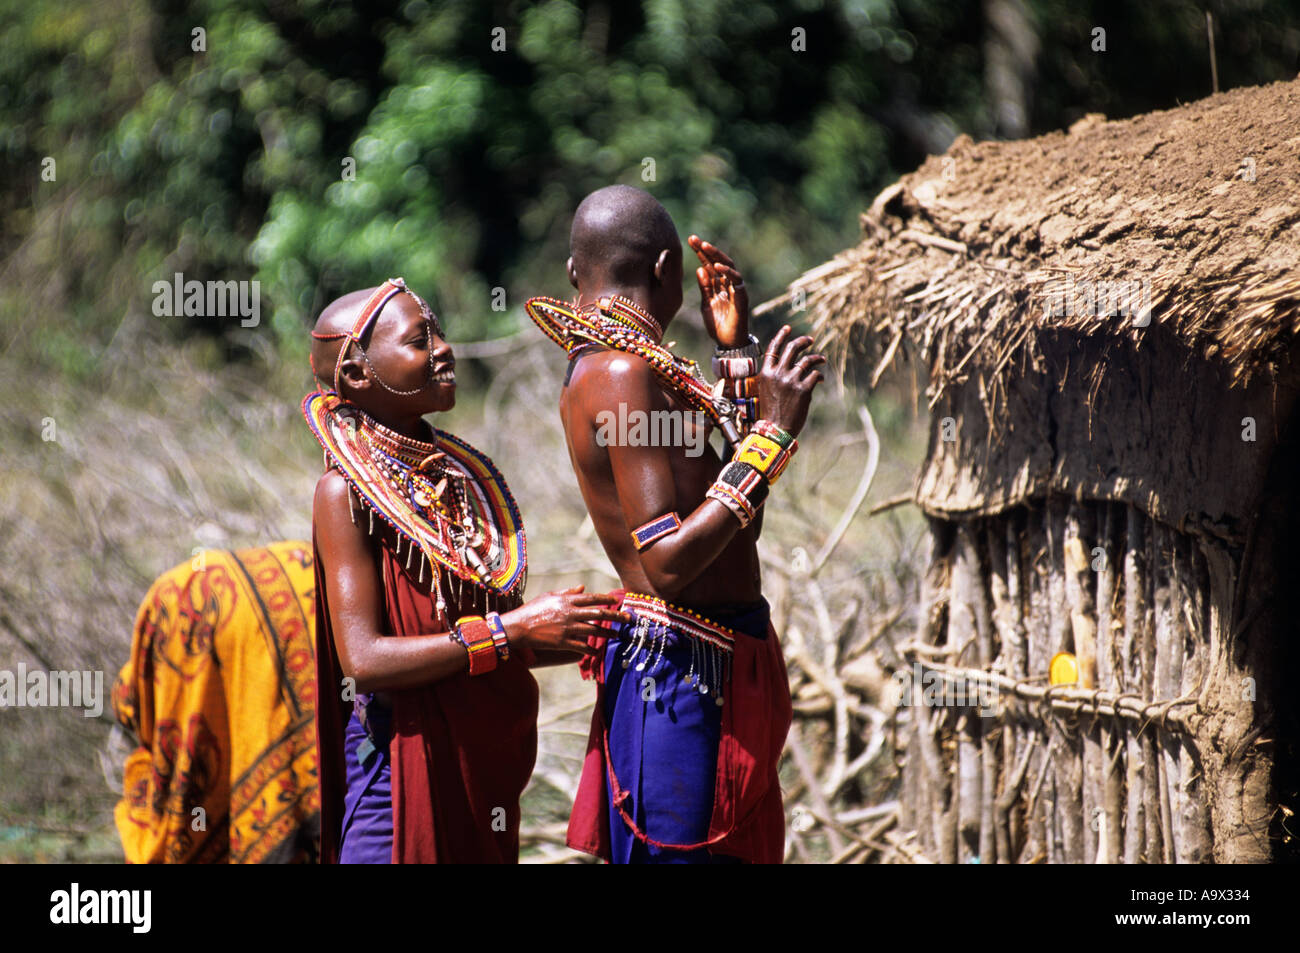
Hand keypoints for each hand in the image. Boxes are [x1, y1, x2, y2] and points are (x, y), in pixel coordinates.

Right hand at [500, 586, 630, 656]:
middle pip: (598, 613)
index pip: (592, 598)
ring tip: (617, 635)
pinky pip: (581, 646)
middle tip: (628, 619)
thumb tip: (582, 587)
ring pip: (593, 630)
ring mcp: (567, 628)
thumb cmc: (532, 610)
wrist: (518, 627)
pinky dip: (590, 649)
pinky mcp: (562, 642)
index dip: (606, 600)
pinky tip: (597, 651)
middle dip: (615, 616)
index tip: (617, 602)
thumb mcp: (549, 596)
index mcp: (567, 601)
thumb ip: (567, 593)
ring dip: (607, 633)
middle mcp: (570, 613)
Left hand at [689, 234, 748, 347]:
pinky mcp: (741, 297)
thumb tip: (700, 269)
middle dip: (707, 250)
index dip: (701, 253)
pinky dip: (727, 273)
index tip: (690, 240)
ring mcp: (736, 289)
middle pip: (718, 262)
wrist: (728, 343)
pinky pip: (736, 281)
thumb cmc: (718, 325)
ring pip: (728, 267)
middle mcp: (728, 284)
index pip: (710, 264)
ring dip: (717, 256)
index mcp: (718, 285)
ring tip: (705, 247)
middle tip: (694, 239)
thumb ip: (705, 287)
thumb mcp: (706, 304)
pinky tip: (717, 266)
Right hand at [756, 325, 824, 436]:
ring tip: (822, 360)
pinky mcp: (804, 389)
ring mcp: (791, 381)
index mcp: (766, 373)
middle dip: (803, 341)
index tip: (788, 328)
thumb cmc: (771, 413)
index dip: (781, 336)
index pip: (773, 348)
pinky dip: (819, 375)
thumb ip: (775, 376)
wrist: (776, 430)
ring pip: (807, 360)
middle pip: (792, 349)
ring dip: (817, 358)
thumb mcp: (766, 390)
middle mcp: (778, 374)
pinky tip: (820, 378)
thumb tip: (791, 365)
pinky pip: (815, 375)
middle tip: (810, 340)